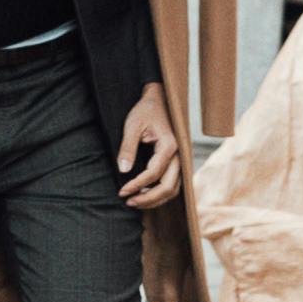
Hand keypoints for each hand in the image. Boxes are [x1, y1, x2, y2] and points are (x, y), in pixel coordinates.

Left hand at [116, 80, 183, 210]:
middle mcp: (179, 155)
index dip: (137, 185)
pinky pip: (172, 184)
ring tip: (135, 201)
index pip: (153, 173)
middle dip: (148, 199)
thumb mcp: (133, 125)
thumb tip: (123, 170)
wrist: (161, 100)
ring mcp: (180, 160)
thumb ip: (128, 147)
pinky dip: (160, 193)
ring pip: (173, 189)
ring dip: (155, 199)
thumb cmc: (146, 110)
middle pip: (168, 187)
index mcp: (169, 146)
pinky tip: (144, 193)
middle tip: (128, 202)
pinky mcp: (177, 162)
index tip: (122, 191)